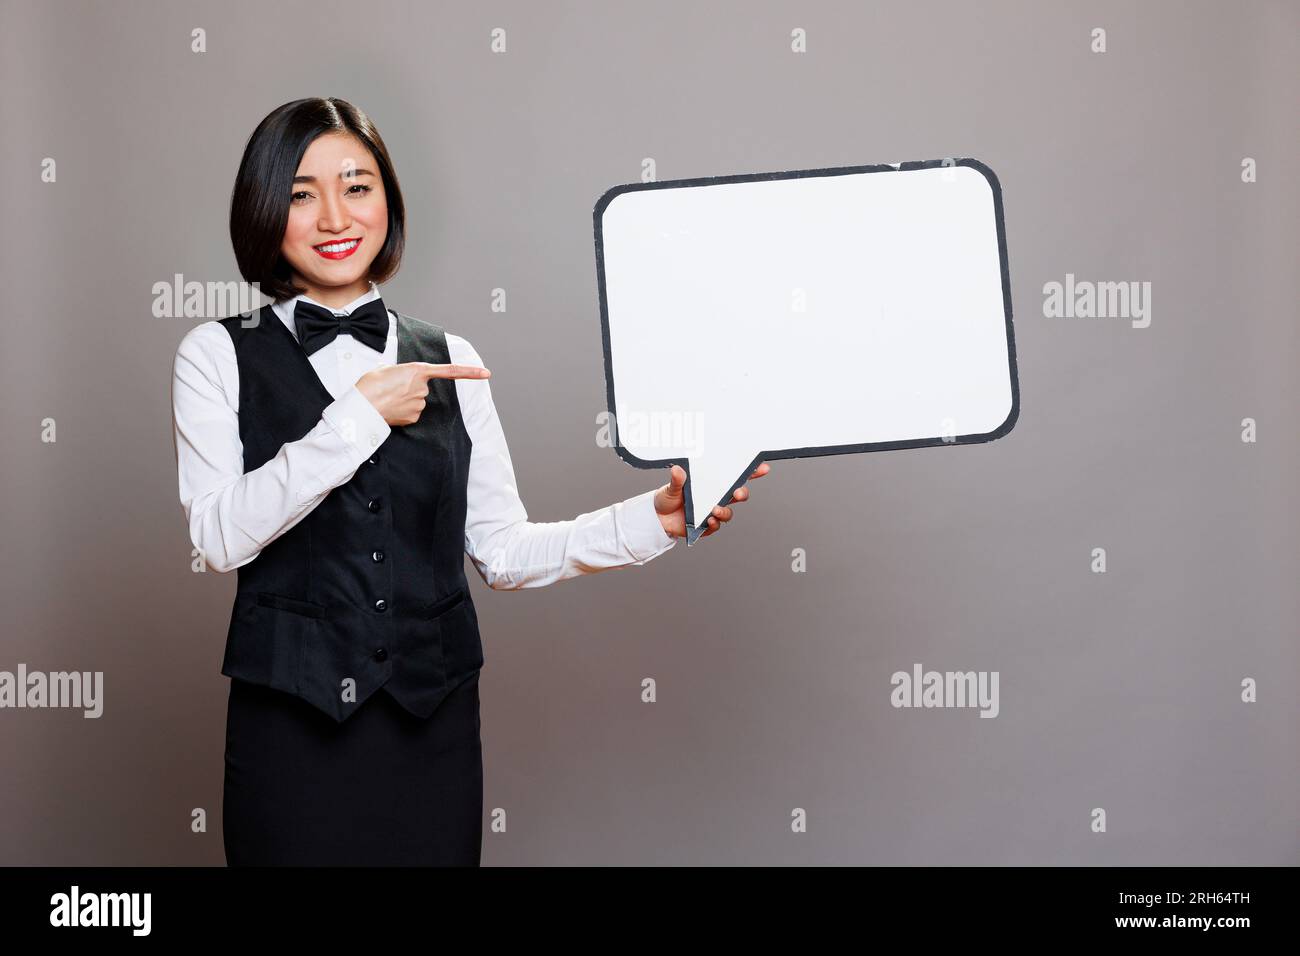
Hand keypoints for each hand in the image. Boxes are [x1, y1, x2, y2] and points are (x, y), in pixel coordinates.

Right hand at [356, 361, 490, 425]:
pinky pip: (412, 412)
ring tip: (388, 398)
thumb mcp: (386, 368)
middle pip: (423, 388)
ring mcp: (419, 404)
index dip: (470, 372)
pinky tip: (391, 409)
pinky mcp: (414, 417)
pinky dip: (403, 411)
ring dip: (406, 399)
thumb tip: (405, 379)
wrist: (361, 406)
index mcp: (417, 370)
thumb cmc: (370, 385)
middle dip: (410, 388)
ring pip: (417, 400)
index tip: (486, 373)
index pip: (450, 371)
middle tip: (391, 388)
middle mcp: (422, 388)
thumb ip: (403, 371)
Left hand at [653, 461, 770, 538]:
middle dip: (742, 493)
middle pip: (738, 495)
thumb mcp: (671, 486)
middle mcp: (715, 497)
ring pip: (729, 512)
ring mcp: (712, 511)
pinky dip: (714, 523)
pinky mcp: (706, 526)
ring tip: (714, 510)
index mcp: (712, 484)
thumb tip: (678, 470)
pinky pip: (716, 525)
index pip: (735, 477)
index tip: (762, 467)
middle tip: (737, 493)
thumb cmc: (668, 497)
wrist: (657, 518)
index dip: (751, 472)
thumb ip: (677, 480)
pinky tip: (708, 520)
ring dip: (725, 511)